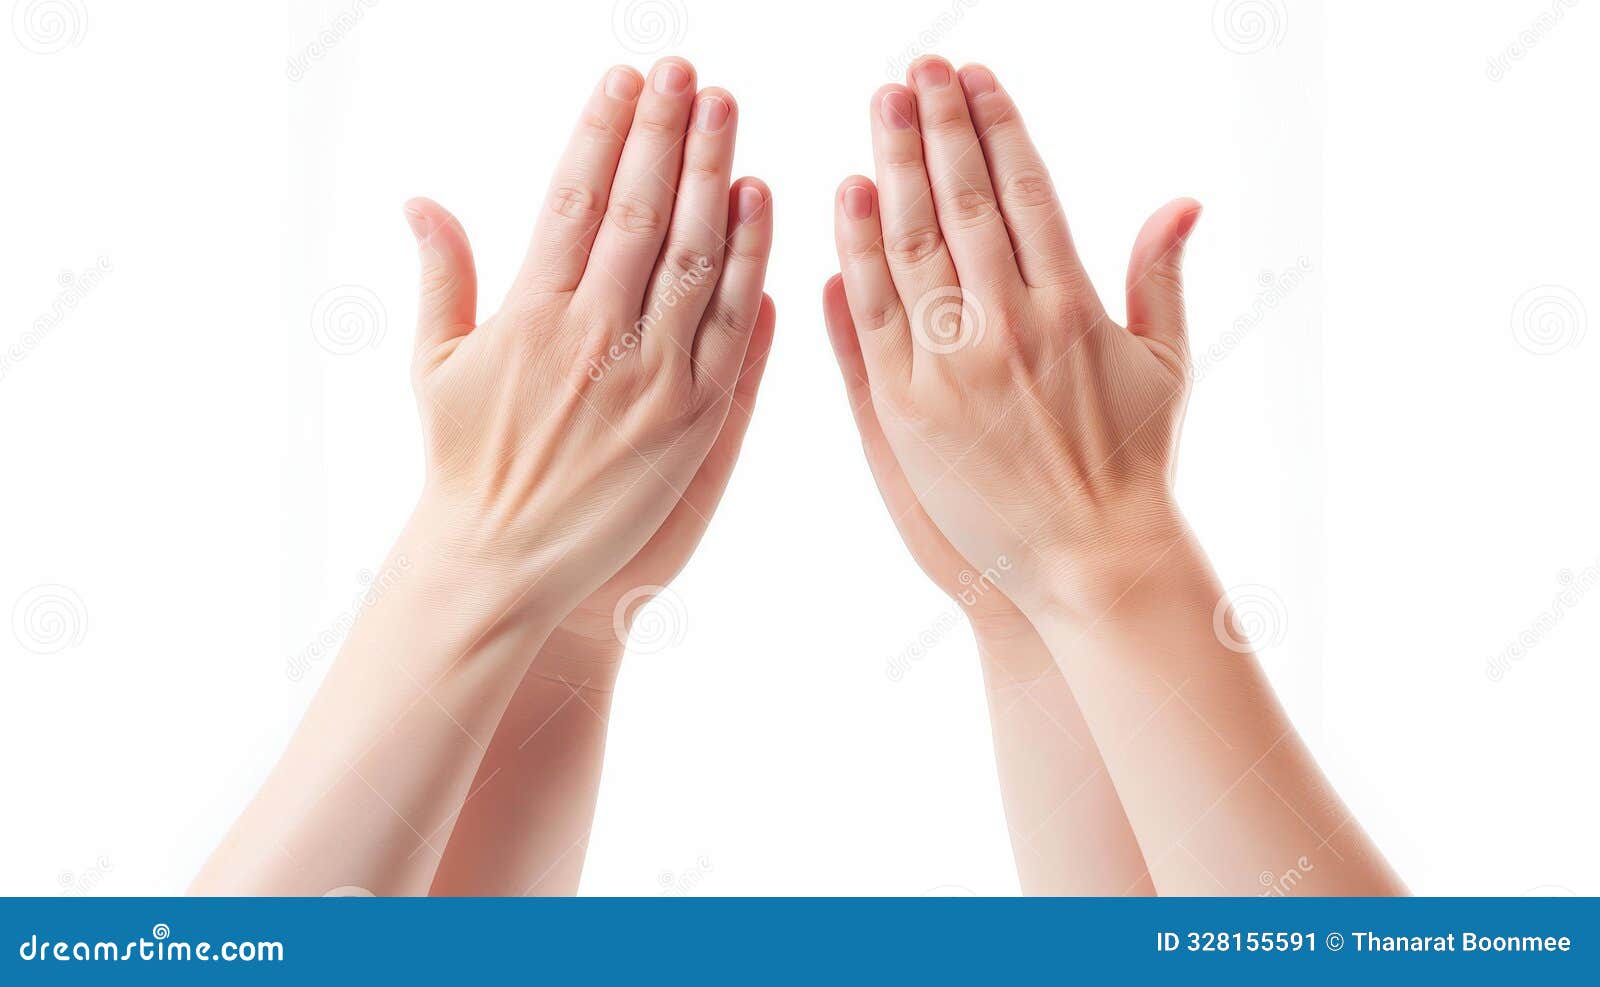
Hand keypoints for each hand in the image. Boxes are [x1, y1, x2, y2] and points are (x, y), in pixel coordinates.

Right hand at [406, 58, 773, 620]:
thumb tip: (422, 199)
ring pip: (691, 256)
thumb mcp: (435, 366)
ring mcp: (650, 378)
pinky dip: (747, 261)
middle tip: (684, 70)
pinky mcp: (693, 420)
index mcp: (530, 314)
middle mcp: (593, 336)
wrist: (503, 562)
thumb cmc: (464, 463)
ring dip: (712, 176)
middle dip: (663, 133)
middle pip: (639, 212)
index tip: (622, 77)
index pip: (572, 200)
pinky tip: (758, 201)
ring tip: (724, 110)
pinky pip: (729, 327)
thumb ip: (442, 277)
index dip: (601, 132)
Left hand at [830, 57, 1198, 618]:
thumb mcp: (1166, 366)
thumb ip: (1161, 278)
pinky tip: (848, 196)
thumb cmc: (1134, 465)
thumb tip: (1183, 201)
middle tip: (916, 69)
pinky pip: (876, 313)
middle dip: (938, 126)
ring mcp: (954, 366)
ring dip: (894, 167)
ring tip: (881, 107)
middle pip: (966, 201)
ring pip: (914, 244)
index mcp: (1074, 306)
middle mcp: (1012, 324)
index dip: (997, 125)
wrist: (1090, 561)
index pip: (1028, 190)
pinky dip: (858, 250)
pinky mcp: (907, 409)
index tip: (974, 77)